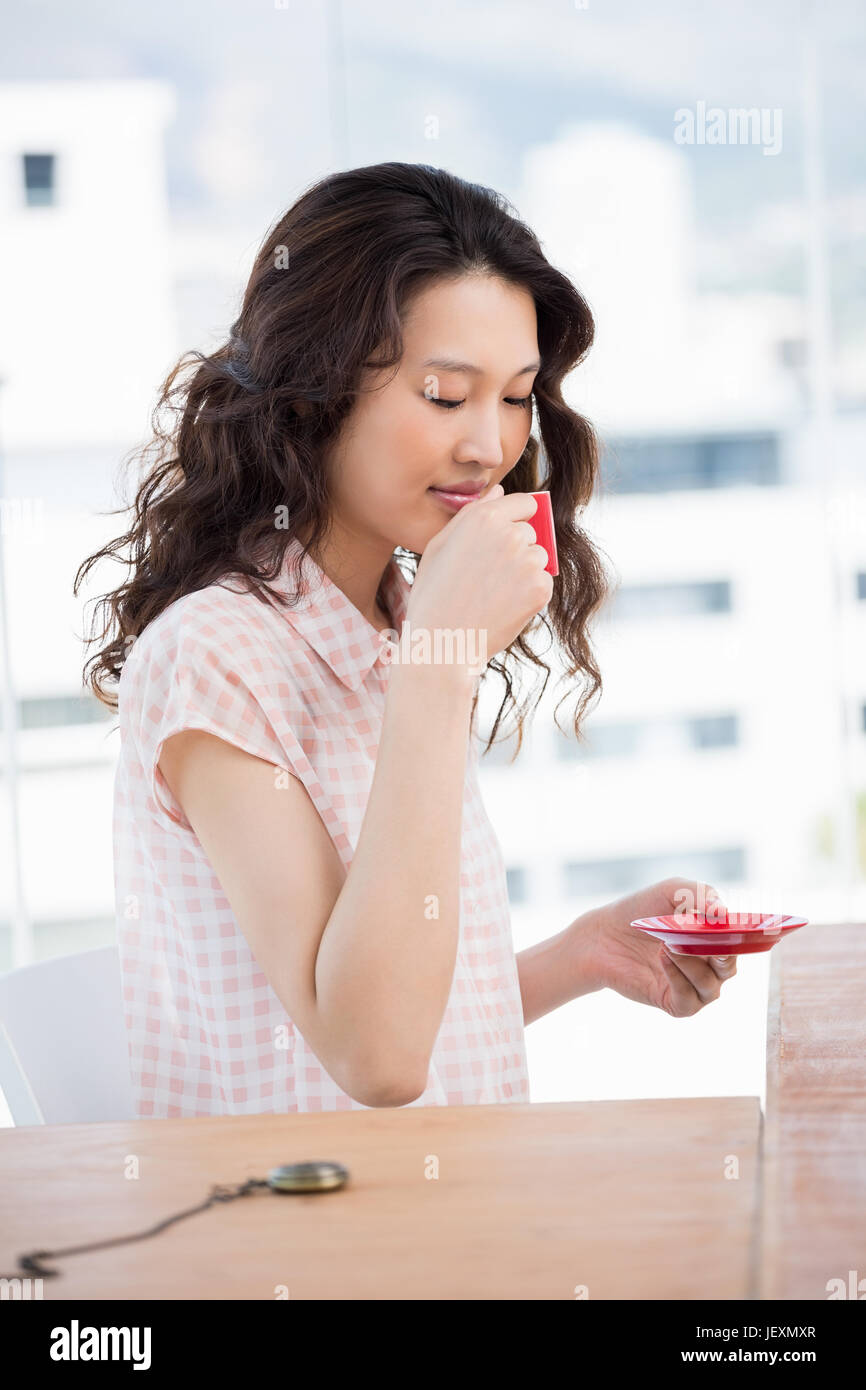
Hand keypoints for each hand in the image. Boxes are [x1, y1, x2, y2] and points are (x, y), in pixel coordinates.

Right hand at [408, 484, 552, 660]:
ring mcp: (528, 562)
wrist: (443, 643)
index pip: (524, 503)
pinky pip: (543, 583)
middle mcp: (510, 535)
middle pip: (531, 532)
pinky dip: (530, 595)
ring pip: (538, 558)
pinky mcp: (540, 589)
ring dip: (524, 572)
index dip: (514, 520)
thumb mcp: (441, 545)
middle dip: (517, 548)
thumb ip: (472, 513)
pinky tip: (503, 607)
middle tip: (486, 576)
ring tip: (493, 593)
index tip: (501, 540)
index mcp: (485, 518)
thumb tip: (499, 490)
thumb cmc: (434, 594)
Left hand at [585, 877, 737, 1017]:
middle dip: (720, 954)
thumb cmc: (642, 909)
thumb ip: (701, 893)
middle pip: (729, 967)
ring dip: (691, 963)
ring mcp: (693, 987)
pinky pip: (689, 1000)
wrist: (605, 934)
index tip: (737, 928)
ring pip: (710, 985)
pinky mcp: (675, 1003)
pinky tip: (663, 958)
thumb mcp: (672, 891)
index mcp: (715, 940)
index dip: (744, 938)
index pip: (741, 944)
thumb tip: (723, 912)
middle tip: (705, 940)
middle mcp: (709, 967)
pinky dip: (679, 978)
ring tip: (668, 944)